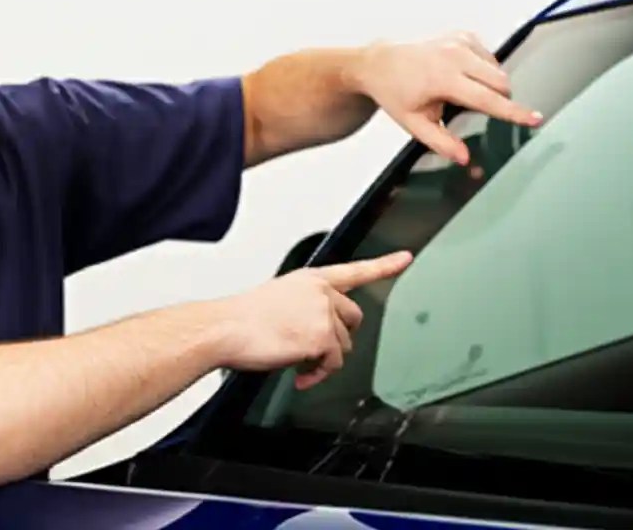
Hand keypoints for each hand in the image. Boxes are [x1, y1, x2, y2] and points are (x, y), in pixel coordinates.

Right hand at [211, 250, 412, 389]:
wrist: (226, 328)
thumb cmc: (243, 317)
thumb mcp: (279, 298)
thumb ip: (305, 307)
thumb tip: (313, 331)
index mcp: (311, 279)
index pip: (355, 270)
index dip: (384, 265)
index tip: (405, 258)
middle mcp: (322, 292)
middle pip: (353, 319)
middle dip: (338, 337)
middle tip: (313, 349)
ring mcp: (324, 314)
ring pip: (343, 347)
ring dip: (322, 359)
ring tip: (295, 360)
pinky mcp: (323, 337)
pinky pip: (332, 365)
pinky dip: (317, 374)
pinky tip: (299, 372)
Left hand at [352, 32, 542, 164]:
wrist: (379, 64)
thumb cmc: (395, 93)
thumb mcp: (413, 124)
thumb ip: (441, 143)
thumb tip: (464, 158)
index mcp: (443, 78)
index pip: (488, 99)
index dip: (514, 112)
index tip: (535, 118)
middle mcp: (454, 55)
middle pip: (500, 83)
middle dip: (498, 100)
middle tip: (471, 108)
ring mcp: (460, 42)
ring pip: (498, 70)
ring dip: (489, 85)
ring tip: (458, 91)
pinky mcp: (463, 35)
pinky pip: (489, 58)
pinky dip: (482, 70)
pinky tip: (460, 76)